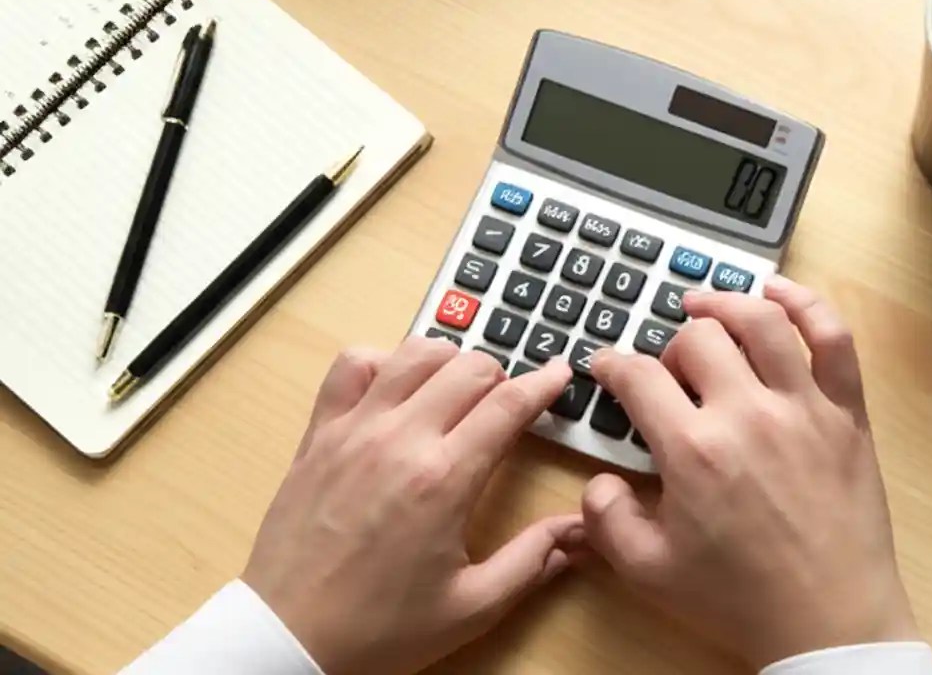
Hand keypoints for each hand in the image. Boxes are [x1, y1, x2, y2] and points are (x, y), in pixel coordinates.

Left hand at [242, 339, 581, 674]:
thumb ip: (532, 560)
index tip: (559, 374)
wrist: (288, 639)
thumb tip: (580, 529)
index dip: (543, 382)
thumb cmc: (377, 630)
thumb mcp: (472, 606)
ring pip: (414, 354)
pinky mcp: (319, 434)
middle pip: (468, 367)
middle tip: (510, 401)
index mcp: (445, 480)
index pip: (509, 404)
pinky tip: (396, 387)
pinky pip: (351, 366)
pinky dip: (382, 361)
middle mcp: (400, 440)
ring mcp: (355, 430)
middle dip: (501, 375)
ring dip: (448, 361)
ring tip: (460, 388)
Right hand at [584, 277, 917, 668]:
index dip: (612, 363)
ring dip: (725, 306)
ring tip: (705, 308)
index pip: (639, 376)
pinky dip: (807, 305)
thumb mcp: (650, 571)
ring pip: (761, 322)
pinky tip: (779, 295)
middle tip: (667, 368)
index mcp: (694, 451)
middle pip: (697, 339)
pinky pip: (834, 339)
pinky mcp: (846, 414)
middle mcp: (748, 414)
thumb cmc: (742, 599)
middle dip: (669, 345)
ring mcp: (804, 408)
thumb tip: (598, 481)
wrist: (829, 622)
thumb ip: (606, 521)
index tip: (607, 367)